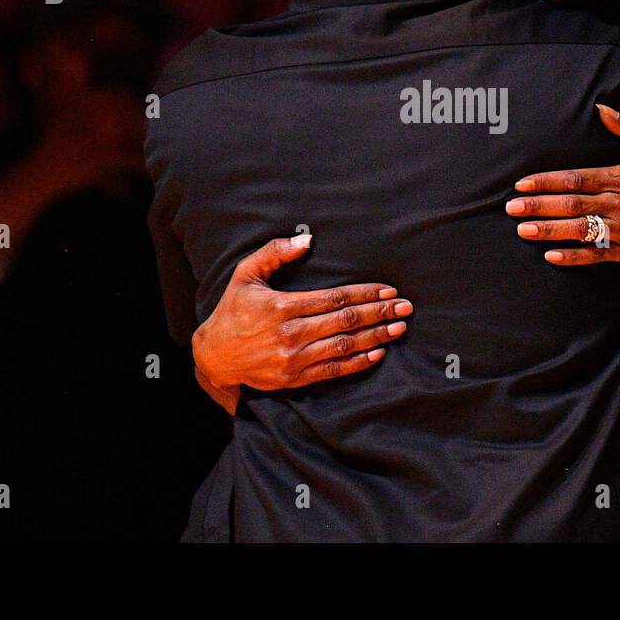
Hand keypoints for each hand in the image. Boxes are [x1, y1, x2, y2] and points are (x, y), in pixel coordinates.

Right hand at [192, 234, 412, 391]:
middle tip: (405, 308)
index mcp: (282, 306)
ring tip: (399, 328)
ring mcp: (293, 358)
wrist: (214, 355)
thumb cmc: (233, 309)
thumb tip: (307, 241)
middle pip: (345, 321)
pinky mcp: (294, 378)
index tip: (388, 290)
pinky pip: (333, 371)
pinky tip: (378, 353)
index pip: (334, 298)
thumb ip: (274, 253)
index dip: (365, 294)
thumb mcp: (246, 274)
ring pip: (343, 346)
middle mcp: (290, 333)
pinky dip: (357, 363)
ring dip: (375, 337)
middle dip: (379, 313)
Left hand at [505, 104, 619, 264]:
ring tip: (523, 230)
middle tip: (511, 208)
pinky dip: (574, 256)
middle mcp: (617, 203)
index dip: (546, 181)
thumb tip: (602, 107)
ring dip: (550, 230)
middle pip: (571, 203)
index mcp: (618, 178)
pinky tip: (551, 255)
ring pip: (580, 229)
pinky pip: (597, 254)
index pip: (574, 178)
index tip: (522, 184)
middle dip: (539, 206)